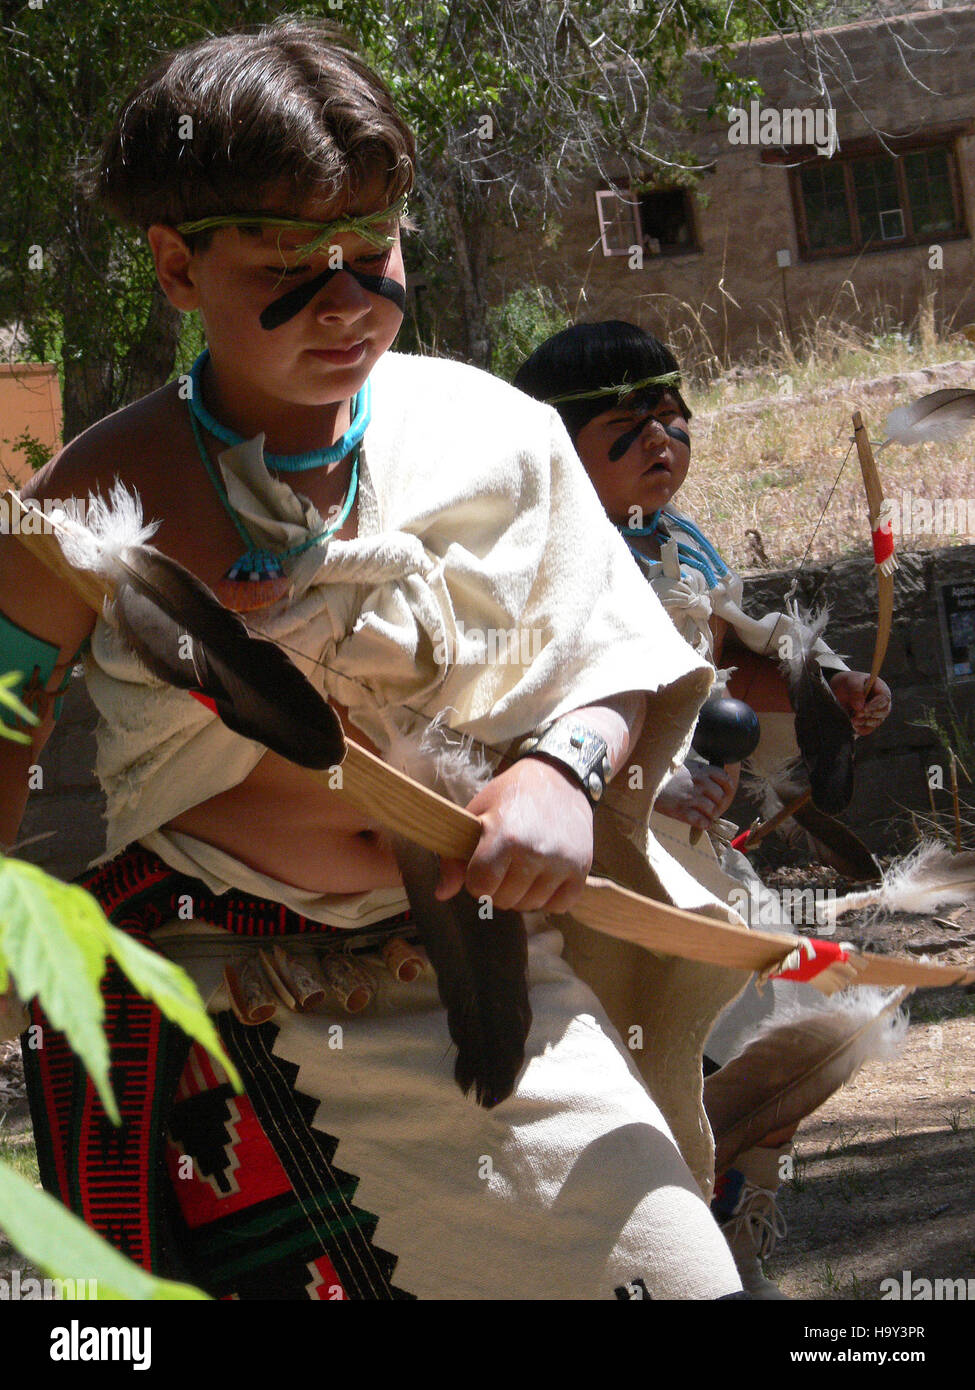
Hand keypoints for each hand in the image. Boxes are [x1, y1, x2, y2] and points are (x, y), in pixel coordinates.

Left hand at [435, 757, 593, 912]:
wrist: (559, 778)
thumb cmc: (511, 795)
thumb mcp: (477, 814)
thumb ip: (454, 856)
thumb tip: (441, 894)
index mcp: (505, 837)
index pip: (480, 887)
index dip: (475, 881)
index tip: (481, 866)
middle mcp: (535, 853)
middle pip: (503, 900)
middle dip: (497, 888)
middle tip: (503, 865)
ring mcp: (562, 863)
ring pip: (530, 906)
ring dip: (522, 895)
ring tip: (523, 869)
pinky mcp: (582, 870)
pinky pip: (558, 907)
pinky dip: (549, 899)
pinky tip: (543, 877)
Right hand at [654, 761, 738, 829]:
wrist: (643, 781)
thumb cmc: (663, 773)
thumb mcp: (684, 765)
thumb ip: (699, 770)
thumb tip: (712, 780)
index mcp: (700, 770)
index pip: (724, 778)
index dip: (727, 788)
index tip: (724, 793)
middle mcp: (698, 783)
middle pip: (721, 797)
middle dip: (718, 804)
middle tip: (713, 807)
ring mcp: (690, 797)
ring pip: (712, 811)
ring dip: (711, 815)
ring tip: (706, 816)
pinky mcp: (681, 811)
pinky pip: (701, 822)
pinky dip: (704, 824)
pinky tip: (702, 824)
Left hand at [829, 670, 891, 735]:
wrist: (840, 689)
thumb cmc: (849, 681)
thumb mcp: (851, 681)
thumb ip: (856, 690)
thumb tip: (860, 707)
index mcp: (881, 689)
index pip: (885, 698)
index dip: (876, 705)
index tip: (864, 709)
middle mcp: (881, 702)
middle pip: (884, 712)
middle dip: (870, 714)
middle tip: (856, 714)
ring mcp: (876, 713)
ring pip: (877, 722)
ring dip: (865, 722)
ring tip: (853, 720)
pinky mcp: (868, 721)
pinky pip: (868, 729)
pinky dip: (861, 729)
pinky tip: (853, 726)